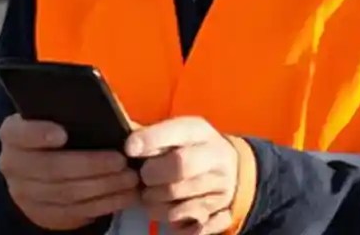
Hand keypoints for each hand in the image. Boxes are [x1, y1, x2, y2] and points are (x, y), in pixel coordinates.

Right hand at [0, 114, 140, 230]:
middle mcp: (12, 164)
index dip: (38, 133)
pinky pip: (75, 212)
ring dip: (102, 186)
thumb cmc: (59, 134)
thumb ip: (79, 114)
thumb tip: (115, 121)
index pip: (19, 133)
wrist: (40, 169)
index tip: (62, 133)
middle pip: (49, 168)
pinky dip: (104, 204)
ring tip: (129, 177)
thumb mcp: (60, 118)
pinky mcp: (42, 214)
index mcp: (13, 133)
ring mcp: (24, 193)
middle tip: (120, 160)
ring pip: (65, 193)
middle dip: (89, 164)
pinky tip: (125, 194)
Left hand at [126, 116, 251, 234]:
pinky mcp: (222, 215)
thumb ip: (153, 136)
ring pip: (181, 203)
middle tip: (143, 178)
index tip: (130, 148)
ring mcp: (221, 189)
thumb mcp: (177, 132)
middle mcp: (216, 159)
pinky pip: (191, 227)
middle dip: (153, 176)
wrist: (232, 168)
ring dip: (156, 203)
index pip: (176, 133)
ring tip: (150, 196)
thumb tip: (127, 141)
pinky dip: (173, 223)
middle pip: (180, 167)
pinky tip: (168, 212)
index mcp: (201, 133)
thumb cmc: (191, 148)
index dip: (150, 141)